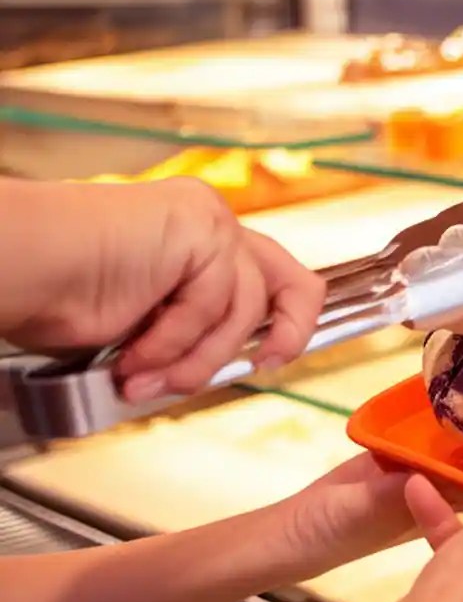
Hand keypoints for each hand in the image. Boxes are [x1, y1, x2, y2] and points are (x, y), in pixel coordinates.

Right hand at [4, 178, 323, 401]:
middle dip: (288, 335)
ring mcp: (208, 223)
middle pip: (296, 281)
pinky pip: (213, 307)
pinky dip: (174, 342)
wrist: (18, 268)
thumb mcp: (148, 324)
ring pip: (244, 312)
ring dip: (195, 360)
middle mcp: (209, 224)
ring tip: (147, 378)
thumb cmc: (56, 293)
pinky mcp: (200, 229)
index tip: (267, 360)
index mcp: (198, 237)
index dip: (282, 325)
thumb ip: (193, 331)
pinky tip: (134, 355)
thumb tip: (221, 364)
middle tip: (263, 366)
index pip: (268, 278)